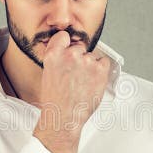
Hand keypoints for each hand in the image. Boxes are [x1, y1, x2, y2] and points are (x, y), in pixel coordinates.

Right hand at [34, 30, 110, 152]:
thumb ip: (58, 59)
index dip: (66, 44)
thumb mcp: (49, 74)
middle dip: (79, 58)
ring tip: (82, 83)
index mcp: (53, 55)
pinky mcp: (100, 69)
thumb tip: (69, 52)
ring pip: (92, 56)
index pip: (63, 36)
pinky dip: (101, 70)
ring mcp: (86, 61)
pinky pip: (104, 62)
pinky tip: (92, 81)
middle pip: (79, 47)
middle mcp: (69, 55)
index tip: (68, 49)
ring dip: (90, 66)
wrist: (64, 116)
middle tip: (75, 75)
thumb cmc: (56, 100)